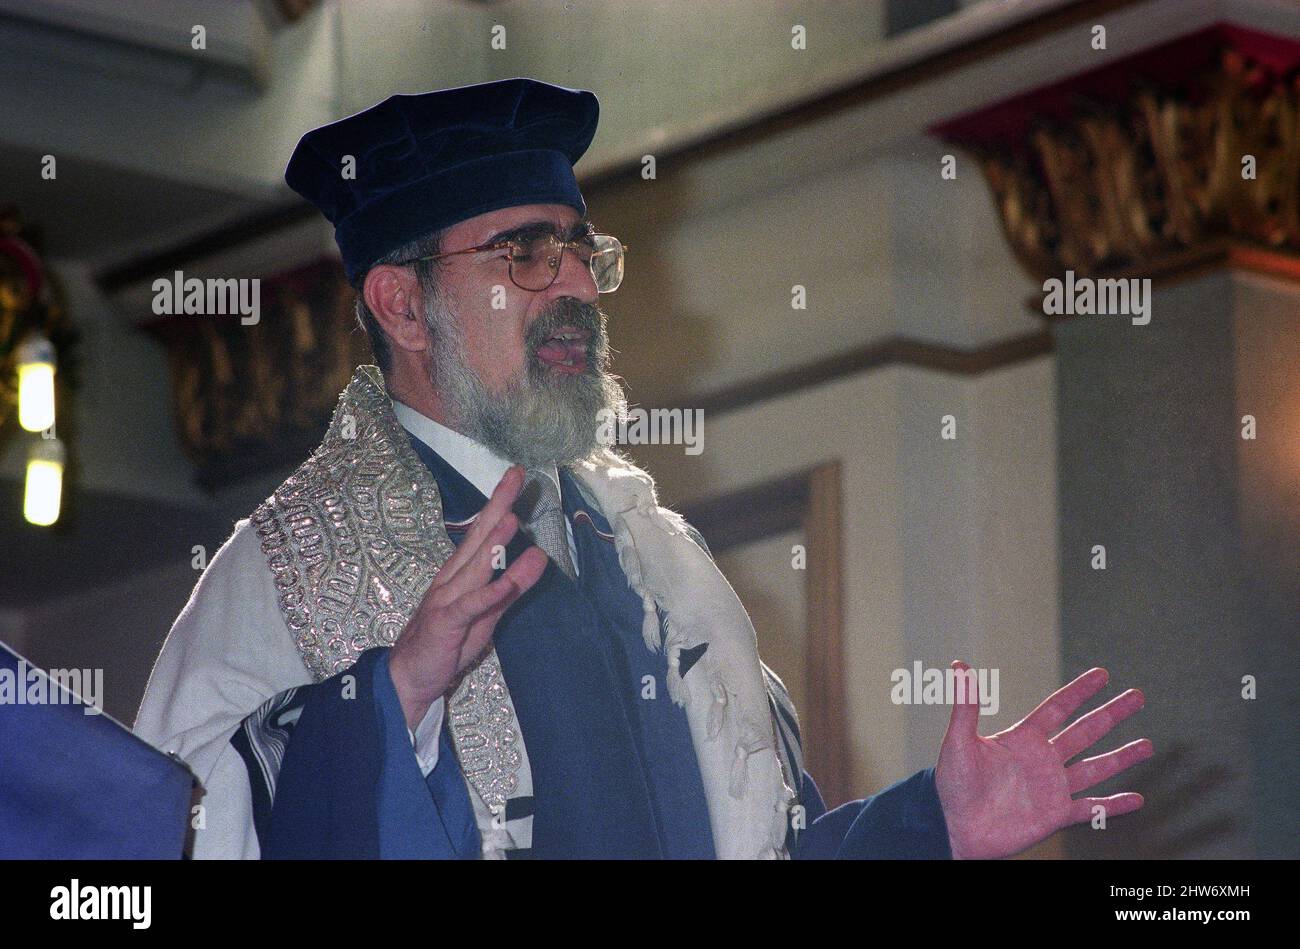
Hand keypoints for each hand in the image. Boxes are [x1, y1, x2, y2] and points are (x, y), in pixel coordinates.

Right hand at [388, 465, 548, 729]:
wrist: (408, 678)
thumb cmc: (448, 641)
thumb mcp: (488, 612)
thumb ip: (512, 586)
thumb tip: (539, 556)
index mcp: (461, 572)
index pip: (483, 531)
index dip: (500, 502)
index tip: (518, 475)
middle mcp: (452, 578)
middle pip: (477, 536)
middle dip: (497, 505)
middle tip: (517, 476)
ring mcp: (447, 598)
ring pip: (474, 567)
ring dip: (493, 544)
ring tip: (512, 518)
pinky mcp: (446, 623)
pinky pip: (470, 607)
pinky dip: (488, 595)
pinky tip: (505, 584)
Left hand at [935, 662, 1151, 858]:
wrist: (953, 826)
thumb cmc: (952, 784)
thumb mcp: (959, 742)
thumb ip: (965, 706)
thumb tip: (959, 666)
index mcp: (1022, 739)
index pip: (1057, 708)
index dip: (1080, 691)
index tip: (1103, 674)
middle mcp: (1042, 760)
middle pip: (1084, 732)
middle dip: (1111, 714)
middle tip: (1138, 696)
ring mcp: (1051, 787)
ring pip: (1095, 768)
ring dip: (1121, 757)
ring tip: (1148, 745)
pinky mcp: (1055, 815)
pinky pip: (1090, 809)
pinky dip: (1114, 806)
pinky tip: (1137, 799)